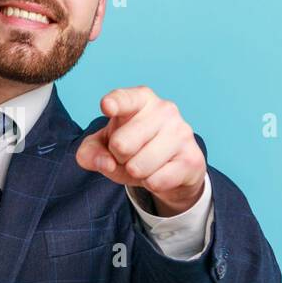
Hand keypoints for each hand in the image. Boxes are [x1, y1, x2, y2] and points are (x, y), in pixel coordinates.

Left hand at [75, 85, 206, 215]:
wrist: (173, 167)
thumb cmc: (132, 149)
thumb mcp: (103, 148)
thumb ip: (89, 153)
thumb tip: (106, 163)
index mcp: (140, 99)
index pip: (125, 99)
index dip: (115, 103)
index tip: (107, 106)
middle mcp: (163, 109)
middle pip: (121, 145)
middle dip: (118, 158)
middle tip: (129, 154)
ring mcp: (181, 132)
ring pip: (138, 167)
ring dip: (135, 173)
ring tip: (145, 163)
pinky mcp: (191, 158)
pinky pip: (156, 181)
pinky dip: (151, 184)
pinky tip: (160, 172)